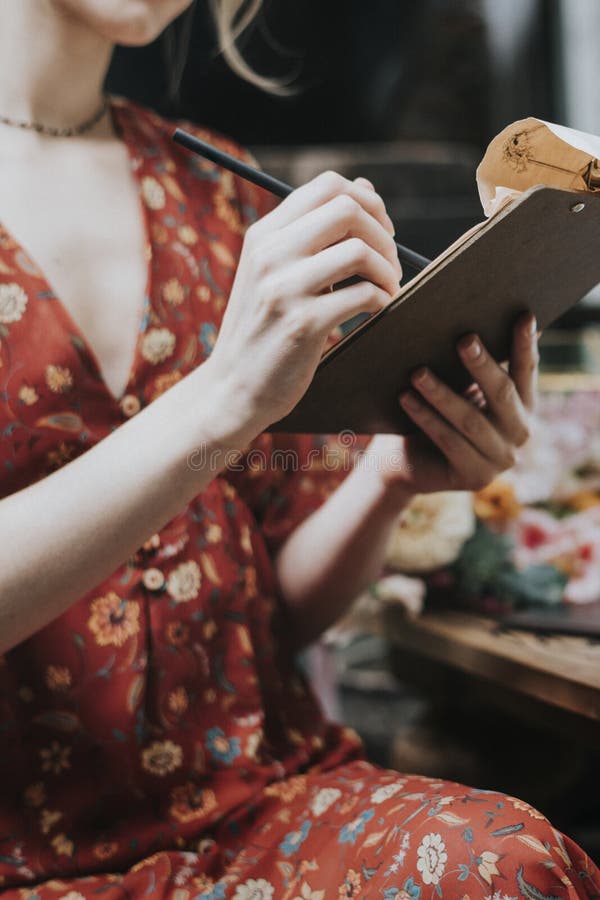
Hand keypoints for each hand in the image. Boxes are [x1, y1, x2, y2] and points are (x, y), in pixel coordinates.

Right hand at [207, 172, 401, 435]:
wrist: (233, 388)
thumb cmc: (264, 329)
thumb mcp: (275, 273)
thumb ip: (314, 233)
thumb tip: (365, 188)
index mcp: (264, 235)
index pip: (327, 186)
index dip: (367, 201)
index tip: (380, 231)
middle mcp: (270, 254)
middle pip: (348, 209)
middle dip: (383, 234)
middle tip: (390, 264)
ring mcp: (284, 288)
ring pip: (359, 250)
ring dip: (388, 269)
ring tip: (387, 289)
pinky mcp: (302, 325)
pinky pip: (363, 295)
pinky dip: (382, 300)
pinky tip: (376, 310)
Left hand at [365, 312, 538, 499]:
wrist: (408, 461)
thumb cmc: (435, 412)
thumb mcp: (458, 387)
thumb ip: (472, 365)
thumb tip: (472, 314)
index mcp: (524, 406)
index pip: (527, 371)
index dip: (524, 345)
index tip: (523, 315)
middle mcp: (520, 434)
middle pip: (502, 394)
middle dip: (482, 365)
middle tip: (464, 339)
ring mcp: (500, 460)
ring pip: (470, 420)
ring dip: (441, 394)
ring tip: (417, 372)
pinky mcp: (474, 477)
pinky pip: (448, 442)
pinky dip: (426, 418)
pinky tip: (406, 398)